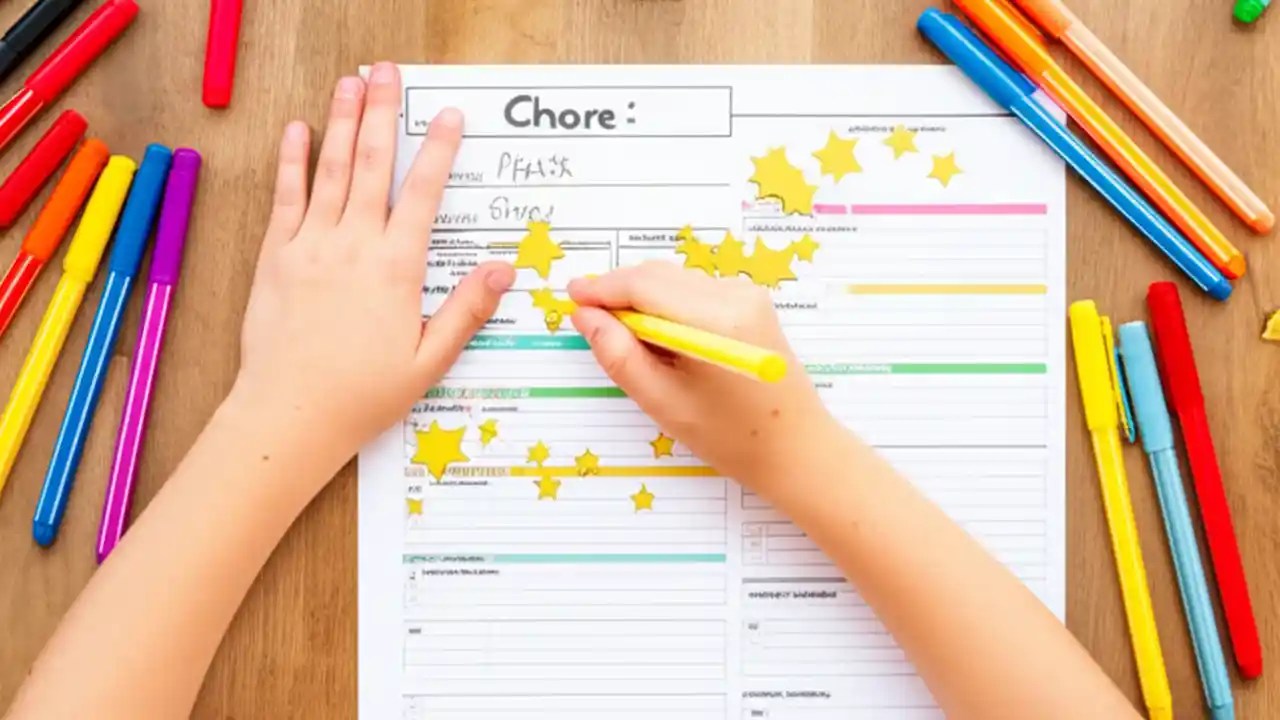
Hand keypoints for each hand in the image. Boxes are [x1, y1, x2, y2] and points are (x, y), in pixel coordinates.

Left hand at [231, 63, 513, 457]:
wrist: (288, 415)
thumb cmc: (362, 394)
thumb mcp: (429, 360)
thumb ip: (465, 310)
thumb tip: (503, 268)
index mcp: (395, 269)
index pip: (422, 194)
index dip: (439, 151)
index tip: (450, 117)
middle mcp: (353, 246)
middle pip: (372, 165)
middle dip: (383, 113)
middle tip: (388, 73)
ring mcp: (310, 246)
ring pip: (331, 170)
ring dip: (342, 121)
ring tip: (351, 82)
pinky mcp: (276, 256)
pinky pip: (287, 197)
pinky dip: (292, 160)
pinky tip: (299, 130)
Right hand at [568, 262, 838, 488]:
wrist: (796, 448)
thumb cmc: (731, 436)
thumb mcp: (663, 402)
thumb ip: (619, 355)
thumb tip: (586, 316)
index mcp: (714, 320)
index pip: (643, 284)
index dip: (602, 288)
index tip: (572, 297)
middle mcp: (735, 295)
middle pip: (659, 276)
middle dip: (620, 292)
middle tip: (589, 320)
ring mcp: (747, 295)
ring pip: (675, 281)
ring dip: (644, 299)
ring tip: (628, 340)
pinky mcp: (752, 302)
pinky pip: (695, 291)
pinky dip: (668, 305)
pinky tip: (663, 340)